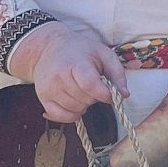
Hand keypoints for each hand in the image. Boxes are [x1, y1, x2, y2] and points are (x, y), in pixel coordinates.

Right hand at [8, 20, 124, 123]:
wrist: (48, 49)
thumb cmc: (80, 51)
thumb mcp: (104, 54)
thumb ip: (117, 73)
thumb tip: (124, 94)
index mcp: (75, 64)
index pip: (90, 85)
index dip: (105, 94)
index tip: (112, 94)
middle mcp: (58, 78)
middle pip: (85, 99)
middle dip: (96, 97)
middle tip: (95, 86)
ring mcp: (49, 89)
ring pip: (76, 109)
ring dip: (86, 104)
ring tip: (84, 91)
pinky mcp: (43, 99)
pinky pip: (62, 116)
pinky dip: (73, 114)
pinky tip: (77, 103)